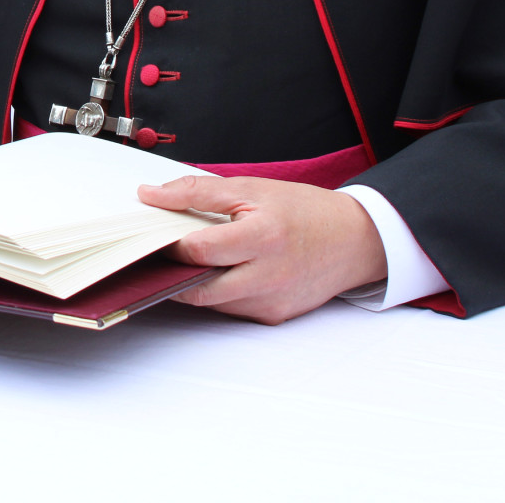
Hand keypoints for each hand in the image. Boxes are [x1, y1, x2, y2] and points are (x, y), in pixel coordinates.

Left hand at [139, 176, 386, 324]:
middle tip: (159, 254)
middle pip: (198, 288)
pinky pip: (231, 309)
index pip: (199, 250)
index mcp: (263, 237)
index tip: (154, 233)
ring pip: (211, 302)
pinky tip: (221, 271)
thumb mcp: (251, 188)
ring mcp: (271, 301)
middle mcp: (268, 276)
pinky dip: (218, 292)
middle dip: (172, 272)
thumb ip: (197, 192)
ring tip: (190, 258)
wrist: (355, 240)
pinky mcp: (274, 316)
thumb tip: (150, 195)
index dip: (169, 244)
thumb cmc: (305, 211)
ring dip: (194, 283)